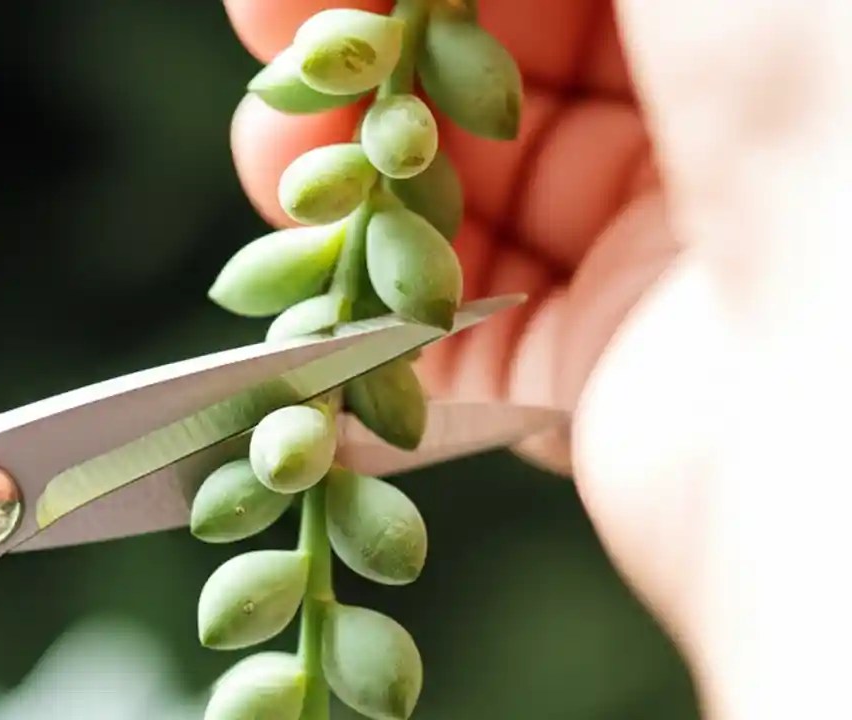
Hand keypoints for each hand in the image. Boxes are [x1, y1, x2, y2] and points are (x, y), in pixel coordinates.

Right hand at [224, 1, 850, 717]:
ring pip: (472, 199)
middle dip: (374, 68)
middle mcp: (710, 133)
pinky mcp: (606, 374)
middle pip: (498, 79)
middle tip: (280, 62)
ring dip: (358, 183)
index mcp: (748, 30)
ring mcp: (656, 257)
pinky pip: (471, 328)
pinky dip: (380, 305)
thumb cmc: (830, 122)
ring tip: (276, 165)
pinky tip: (316, 281)